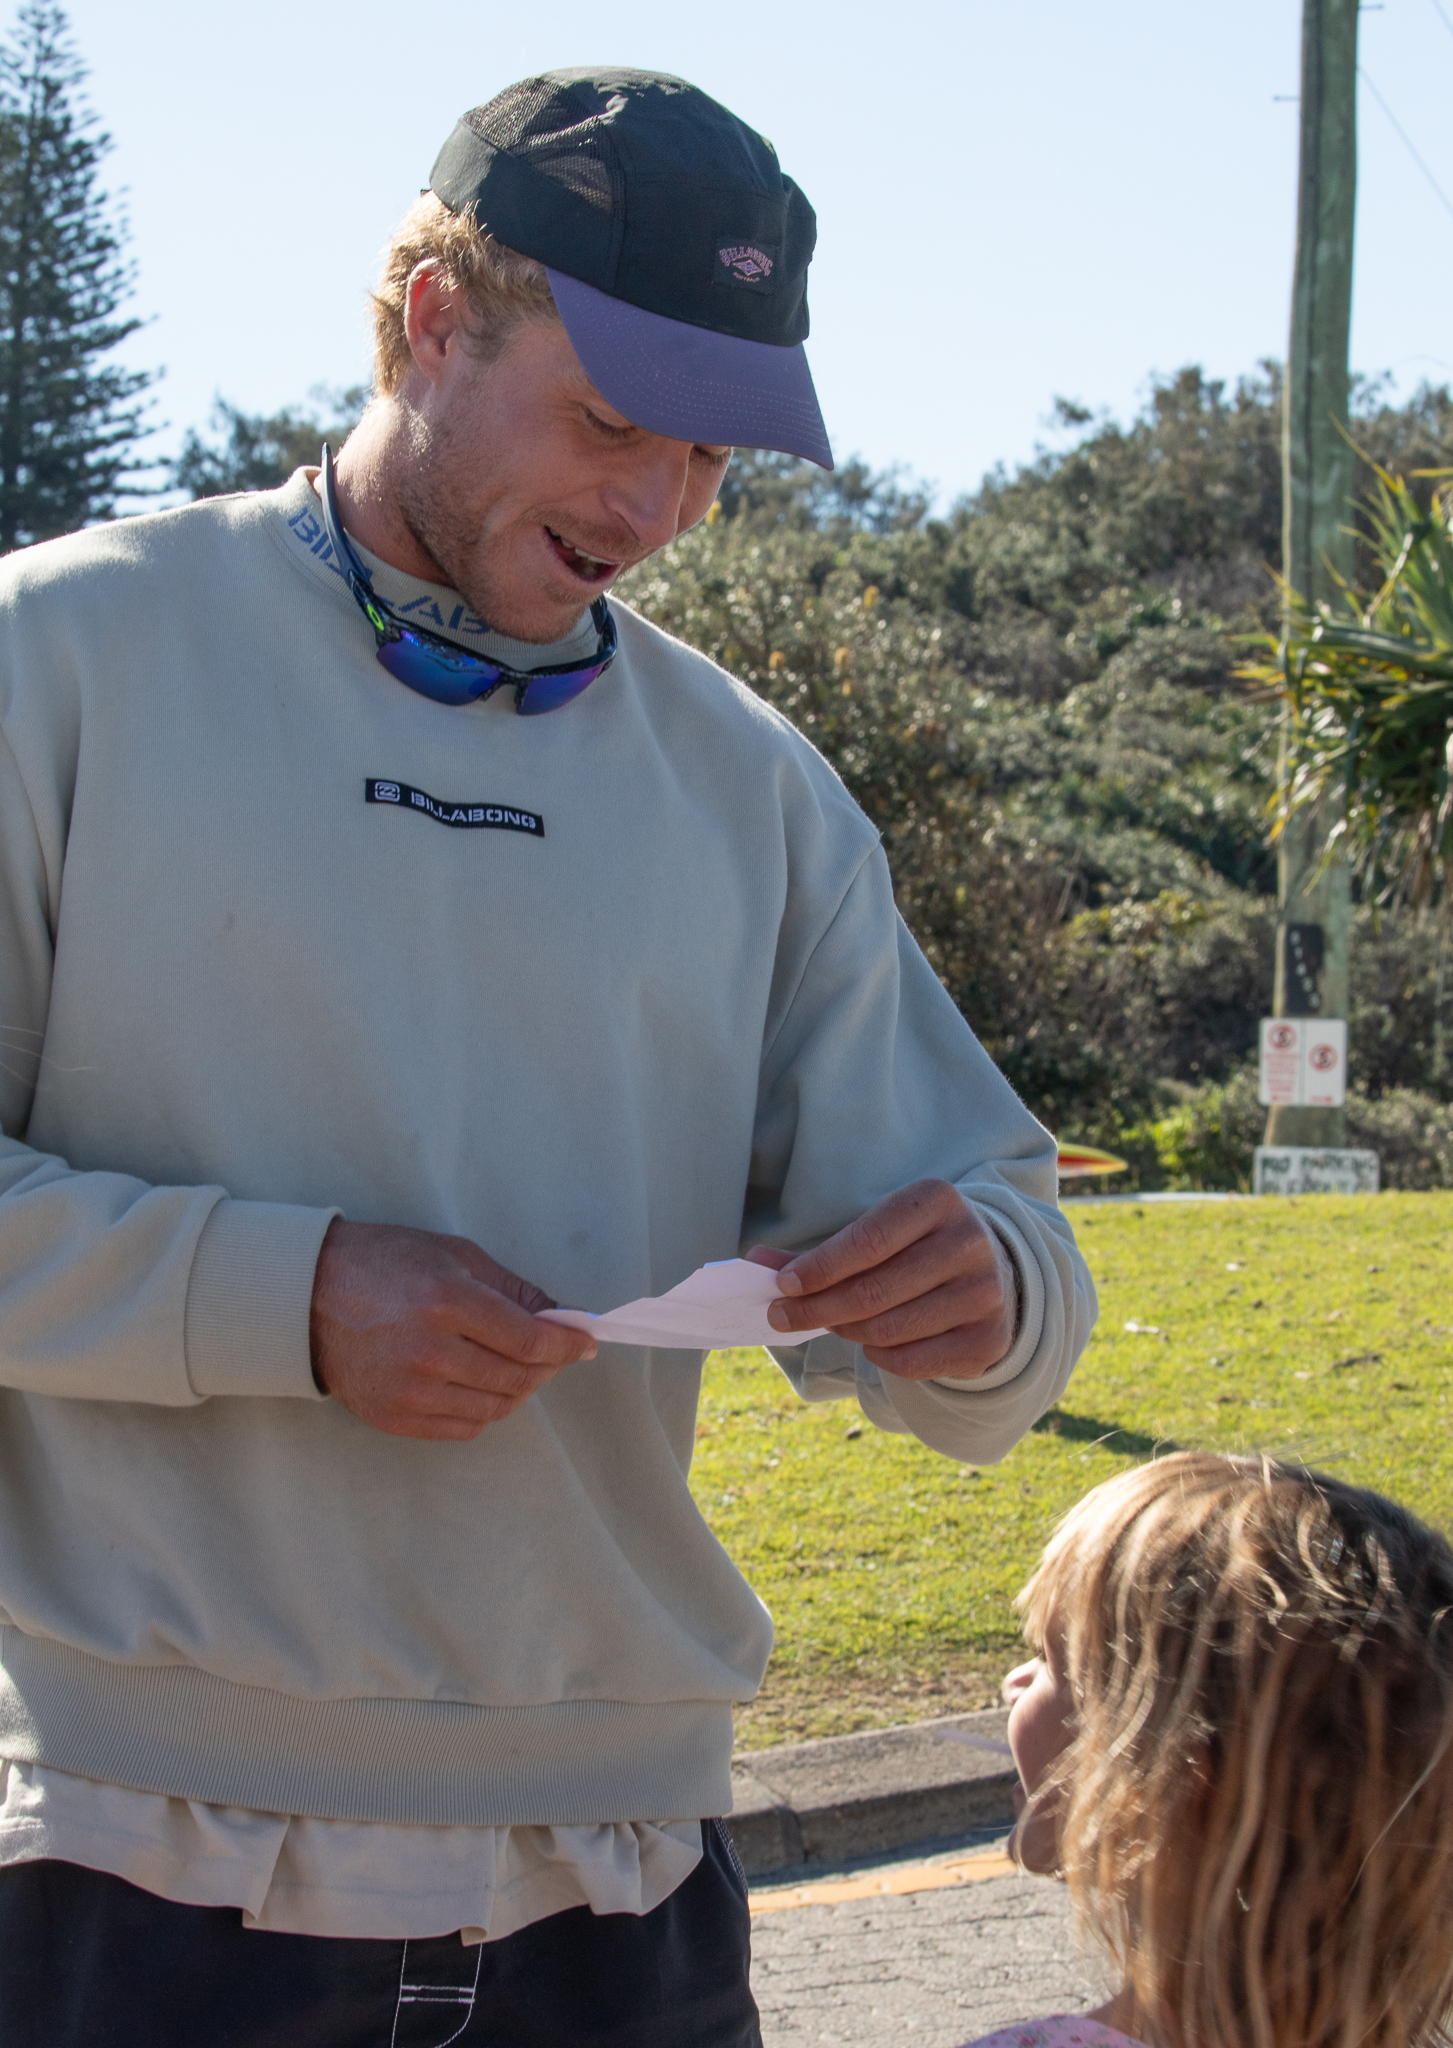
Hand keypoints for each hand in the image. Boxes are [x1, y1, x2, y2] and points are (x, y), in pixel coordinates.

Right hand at [310, 1219, 595, 1440]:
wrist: (307, 1295)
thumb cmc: (385, 1262)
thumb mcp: (454, 1254)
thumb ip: (512, 1289)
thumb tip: (561, 1316)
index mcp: (446, 1302)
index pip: (530, 1340)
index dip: (568, 1344)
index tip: (586, 1342)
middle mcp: (429, 1352)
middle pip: (518, 1378)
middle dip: (548, 1366)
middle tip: (555, 1352)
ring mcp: (409, 1392)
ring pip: (496, 1409)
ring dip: (519, 1389)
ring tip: (518, 1367)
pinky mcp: (393, 1418)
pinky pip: (463, 1428)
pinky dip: (485, 1410)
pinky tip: (481, 1384)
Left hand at [758, 1180, 1016, 1381]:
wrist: (993, 1270)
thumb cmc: (913, 1247)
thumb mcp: (875, 1232)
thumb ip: (819, 1251)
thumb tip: (753, 1262)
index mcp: (938, 1200)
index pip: (868, 1241)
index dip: (820, 1268)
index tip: (782, 1287)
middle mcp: (969, 1243)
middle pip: (873, 1291)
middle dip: (818, 1308)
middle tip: (782, 1317)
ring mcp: (985, 1293)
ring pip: (888, 1329)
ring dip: (847, 1331)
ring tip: (835, 1322)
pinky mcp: (990, 1338)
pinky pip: (911, 1361)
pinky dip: (879, 1357)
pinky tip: (872, 1343)